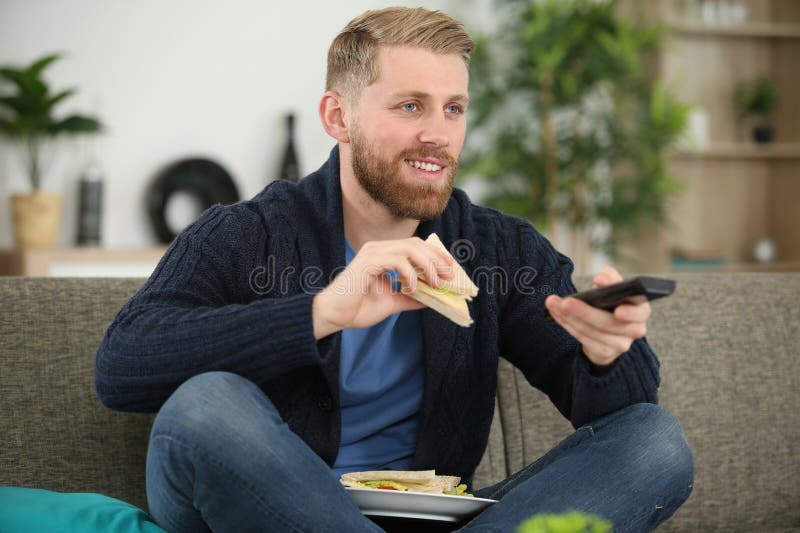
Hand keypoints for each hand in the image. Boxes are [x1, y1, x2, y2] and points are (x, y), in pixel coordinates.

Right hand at [312, 237, 454, 338]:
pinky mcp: (369, 261)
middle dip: (436, 259)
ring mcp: (373, 252)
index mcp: (383, 254)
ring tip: (435, 282)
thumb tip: (431, 299)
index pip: (414, 246)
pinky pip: (397, 260)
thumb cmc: (357, 308)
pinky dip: (410, 274)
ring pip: (409, 249)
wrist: (334, 316)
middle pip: (416, 243)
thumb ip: (410, 297)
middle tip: (449, 275)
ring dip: (427, 266)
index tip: (449, 269)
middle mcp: (378, 248)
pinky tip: (412, 288)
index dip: (434, 256)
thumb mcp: (392, 302)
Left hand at [544, 266, 650, 368]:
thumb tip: (602, 279)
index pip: (639, 310)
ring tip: (554, 304)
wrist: (607, 329)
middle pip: (609, 323)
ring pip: (592, 332)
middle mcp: (635, 329)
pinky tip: (556, 313)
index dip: (629, 311)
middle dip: (585, 312)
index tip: (617, 309)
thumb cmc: (611, 302)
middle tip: (566, 302)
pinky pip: (583, 339)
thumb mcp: (613, 287)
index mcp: (641, 310)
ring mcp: (620, 344)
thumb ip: (610, 277)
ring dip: (570, 318)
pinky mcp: (604, 353)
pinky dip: (567, 325)